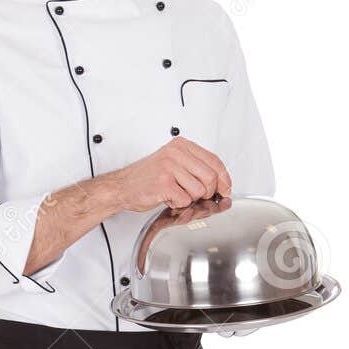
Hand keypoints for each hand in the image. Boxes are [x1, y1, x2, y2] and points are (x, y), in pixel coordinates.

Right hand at [110, 138, 232, 212]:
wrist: (122, 186)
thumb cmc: (147, 177)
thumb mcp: (173, 162)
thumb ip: (196, 167)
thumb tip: (221, 182)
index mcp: (181, 145)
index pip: (214, 160)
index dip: (224, 178)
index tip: (225, 188)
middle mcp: (176, 153)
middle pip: (210, 177)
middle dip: (208, 192)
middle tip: (196, 195)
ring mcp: (169, 167)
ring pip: (199, 191)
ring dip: (190, 198)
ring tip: (176, 193)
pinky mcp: (164, 183)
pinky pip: (185, 200)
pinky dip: (178, 203)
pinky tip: (167, 197)